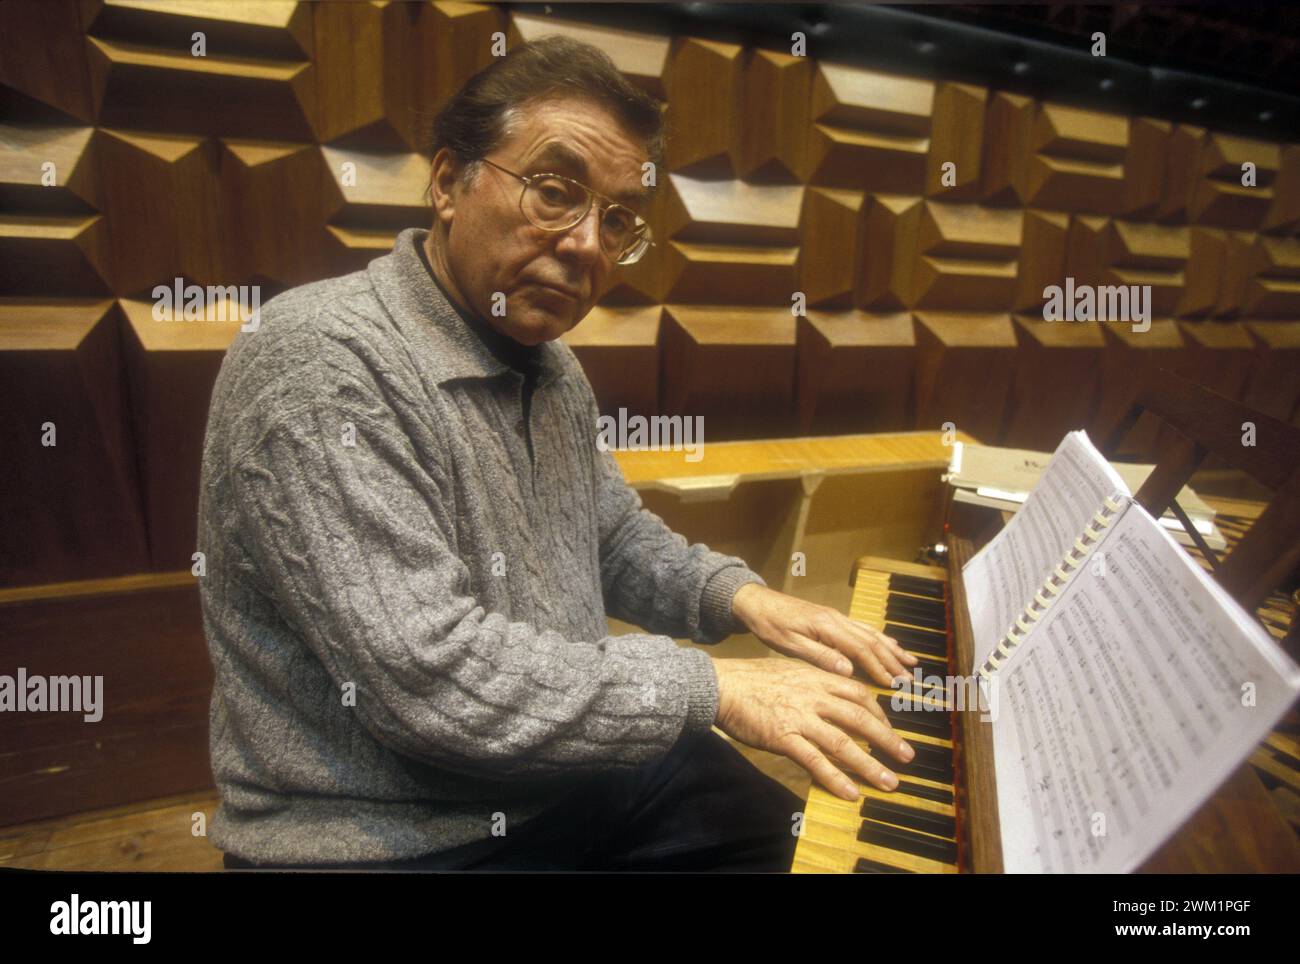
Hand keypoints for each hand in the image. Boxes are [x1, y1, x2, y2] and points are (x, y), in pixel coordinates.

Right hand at [713, 657, 913, 799]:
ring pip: (843, 743)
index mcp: (817, 677)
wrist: (722, 684)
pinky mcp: (784, 737)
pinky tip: (851, 793)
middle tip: (907, 756)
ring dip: (870, 765)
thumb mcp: (790, 670)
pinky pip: (815, 761)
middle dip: (888, 739)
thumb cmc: (752, 679)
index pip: (858, 694)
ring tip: (889, 782)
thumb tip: (831, 695)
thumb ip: (814, 681)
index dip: (878, 712)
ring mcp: (800, 717)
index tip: (888, 727)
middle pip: (861, 718)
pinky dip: (835, 778)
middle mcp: (814, 696)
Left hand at [730, 583, 917, 686]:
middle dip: (892, 661)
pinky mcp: (832, 617)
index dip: (879, 668)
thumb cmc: (769, 624)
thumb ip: (819, 657)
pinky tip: (890, 644)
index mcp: (826, 626)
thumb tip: (849, 670)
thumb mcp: (789, 645)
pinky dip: (880, 637)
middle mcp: (836, 619)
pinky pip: (862, 627)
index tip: (893, 684)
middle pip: (871, 641)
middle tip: (910, 679)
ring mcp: (836, 616)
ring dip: (892, 649)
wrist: (756, 602)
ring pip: (871, 633)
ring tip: (910, 663)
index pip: (860, 649)